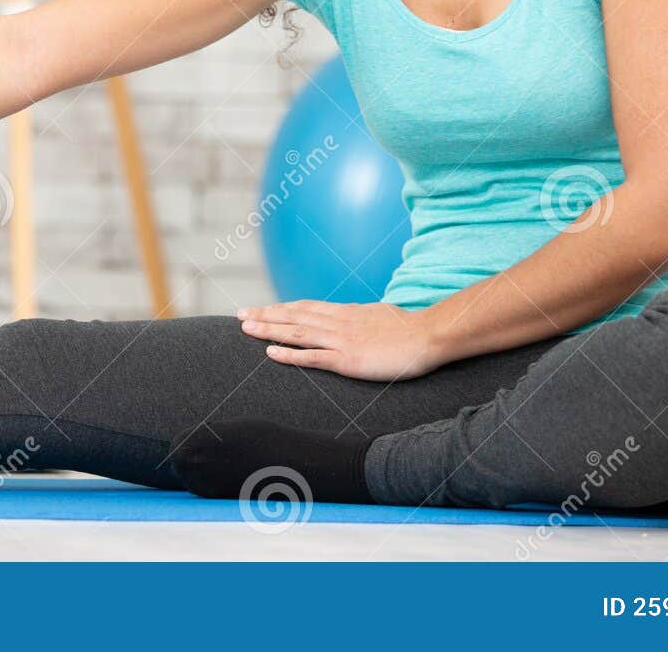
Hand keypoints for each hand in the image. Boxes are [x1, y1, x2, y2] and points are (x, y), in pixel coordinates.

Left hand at [236, 299, 442, 380]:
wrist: (427, 336)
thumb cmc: (409, 328)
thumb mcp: (379, 315)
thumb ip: (361, 317)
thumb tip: (354, 317)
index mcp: (345, 312)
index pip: (305, 307)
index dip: (281, 308)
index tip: (261, 308)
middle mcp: (337, 322)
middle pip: (294, 316)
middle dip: (265, 315)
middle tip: (240, 314)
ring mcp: (341, 340)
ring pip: (297, 331)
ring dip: (269, 329)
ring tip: (246, 328)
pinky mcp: (347, 360)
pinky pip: (312, 357)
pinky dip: (289, 354)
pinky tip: (271, 353)